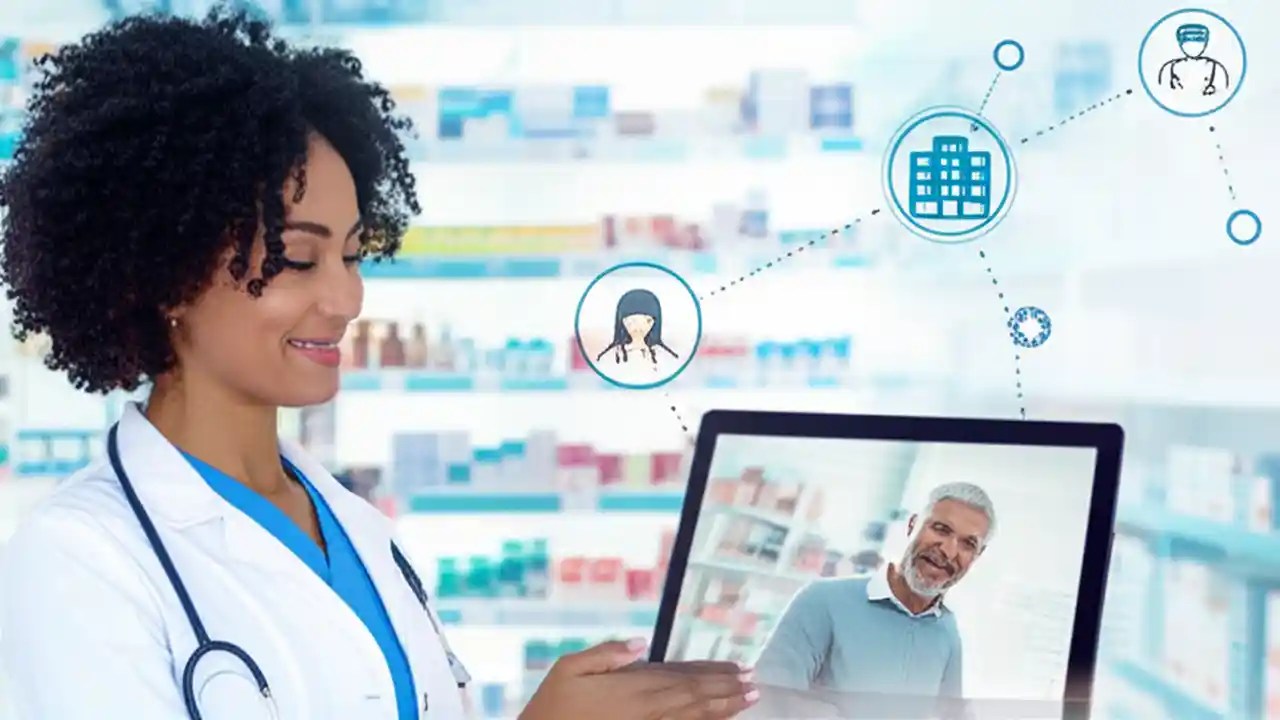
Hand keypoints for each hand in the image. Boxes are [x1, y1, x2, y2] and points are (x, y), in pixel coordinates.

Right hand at [519, 639, 758, 719]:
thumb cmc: (551, 705)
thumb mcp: (568, 667)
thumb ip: (606, 652)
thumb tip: (640, 643)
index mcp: (632, 688)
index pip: (684, 679)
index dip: (716, 675)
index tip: (742, 669)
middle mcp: (645, 710)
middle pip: (696, 700)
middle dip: (728, 691)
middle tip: (756, 684)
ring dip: (723, 710)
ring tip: (748, 700)